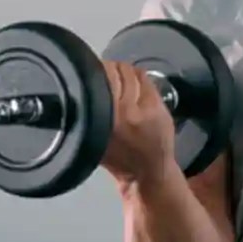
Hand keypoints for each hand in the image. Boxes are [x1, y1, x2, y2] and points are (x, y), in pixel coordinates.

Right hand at [99, 60, 176, 185]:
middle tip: (104, 71)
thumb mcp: (93, 140)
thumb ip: (89, 114)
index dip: (94, 70)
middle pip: (114, 73)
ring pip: (131, 74)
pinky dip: (138, 76)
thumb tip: (83, 84)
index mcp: (105, 121)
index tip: (90, 70)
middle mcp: (124, 112)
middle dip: (108, 69)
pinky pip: (145, 79)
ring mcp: (144, 108)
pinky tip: (134, 80)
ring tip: (119, 74)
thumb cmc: (119, 160)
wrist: (149, 173)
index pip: (99, 80)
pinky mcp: (159, 106)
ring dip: (124, 70)